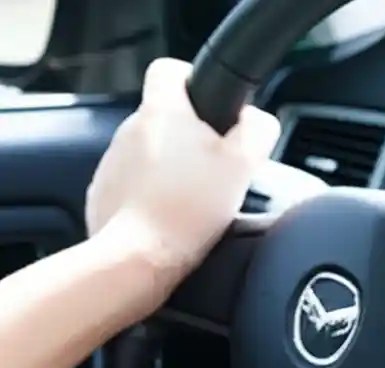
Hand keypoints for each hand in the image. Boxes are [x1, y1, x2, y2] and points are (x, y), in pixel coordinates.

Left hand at [86, 58, 279, 291]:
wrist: (139, 257)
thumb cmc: (189, 210)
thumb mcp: (243, 166)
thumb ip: (257, 131)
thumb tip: (258, 119)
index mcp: (163, 113)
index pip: (170, 70)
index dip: (194, 81)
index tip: (212, 107)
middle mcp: (131, 130)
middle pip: (164, 117)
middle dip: (189, 136)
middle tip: (216, 166)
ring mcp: (112, 161)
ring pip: (149, 151)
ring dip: (170, 166)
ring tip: (195, 197)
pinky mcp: (104, 192)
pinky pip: (133, 183)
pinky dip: (152, 194)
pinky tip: (172, 214)